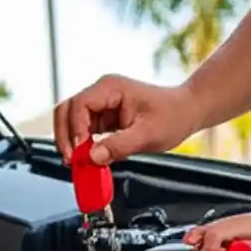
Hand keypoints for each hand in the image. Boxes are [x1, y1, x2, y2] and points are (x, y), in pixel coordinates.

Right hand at [54, 75, 203, 164]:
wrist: (186, 111)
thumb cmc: (173, 115)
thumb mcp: (147, 135)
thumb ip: (118, 146)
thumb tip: (93, 157)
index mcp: (110, 88)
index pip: (78, 105)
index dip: (73, 130)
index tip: (78, 153)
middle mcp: (102, 93)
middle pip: (66, 110)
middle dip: (64, 136)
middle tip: (71, 160)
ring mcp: (102, 105)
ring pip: (71, 121)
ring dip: (71, 142)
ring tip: (79, 163)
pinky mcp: (104, 117)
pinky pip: (83, 131)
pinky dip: (82, 146)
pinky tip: (88, 158)